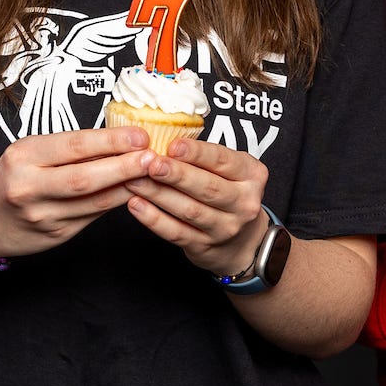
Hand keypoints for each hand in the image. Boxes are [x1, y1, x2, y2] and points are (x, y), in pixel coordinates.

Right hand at [0, 127, 155, 259]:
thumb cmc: (11, 176)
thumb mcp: (29, 152)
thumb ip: (69, 149)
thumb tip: (119, 141)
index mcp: (22, 157)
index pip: (74, 146)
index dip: (110, 141)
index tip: (139, 136)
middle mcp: (29, 187)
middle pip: (85, 177)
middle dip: (124, 166)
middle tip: (153, 157)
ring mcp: (41, 216)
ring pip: (93, 202)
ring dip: (126, 187)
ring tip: (151, 174)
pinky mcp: (54, 236)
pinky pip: (91, 217)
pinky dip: (114, 203)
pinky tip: (133, 193)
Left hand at [122, 137, 270, 275]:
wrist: (242, 242)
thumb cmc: (228, 193)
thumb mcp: (230, 171)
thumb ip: (205, 157)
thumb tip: (163, 139)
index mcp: (251, 175)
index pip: (223, 161)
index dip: (197, 153)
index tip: (172, 146)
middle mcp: (244, 203)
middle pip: (207, 188)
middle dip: (176, 174)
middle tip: (150, 163)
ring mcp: (226, 228)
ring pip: (189, 210)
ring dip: (158, 194)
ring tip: (134, 180)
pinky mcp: (205, 246)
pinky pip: (176, 232)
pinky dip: (154, 219)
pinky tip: (136, 205)